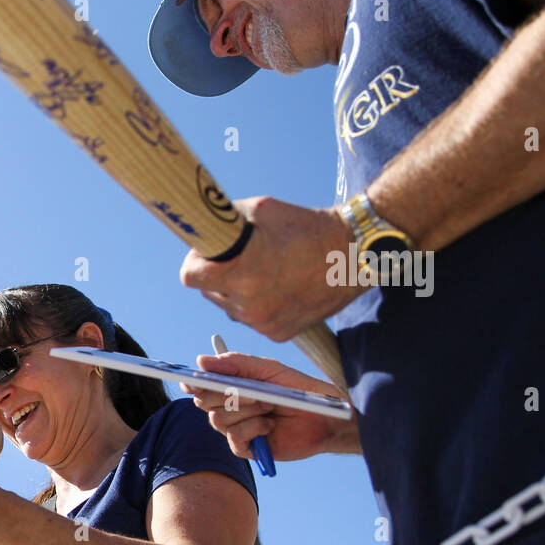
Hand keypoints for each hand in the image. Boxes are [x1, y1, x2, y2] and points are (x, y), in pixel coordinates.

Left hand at [180, 196, 361, 340]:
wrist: (354, 254)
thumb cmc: (307, 227)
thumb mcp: (262, 210)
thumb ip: (226, 221)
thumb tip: (203, 226)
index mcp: (240, 273)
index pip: (190, 277)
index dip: (196, 262)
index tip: (206, 254)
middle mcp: (248, 304)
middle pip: (209, 292)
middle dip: (218, 275)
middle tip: (241, 258)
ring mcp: (262, 322)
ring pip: (230, 307)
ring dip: (238, 292)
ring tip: (266, 271)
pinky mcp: (278, 333)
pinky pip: (253, 319)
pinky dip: (259, 305)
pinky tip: (279, 287)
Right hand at [182, 351, 360, 460]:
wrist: (325, 416)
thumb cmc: (297, 389)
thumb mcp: (267, 370)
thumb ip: (235, 363)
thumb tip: (201, 361)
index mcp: (232, 387)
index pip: (202, 386)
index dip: (193, 384)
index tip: (190, 381)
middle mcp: (230, 408)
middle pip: (205, 402)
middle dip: (226, 395)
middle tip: (252, 392)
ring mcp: (237, 428)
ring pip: (219, 419)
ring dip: (246, 410)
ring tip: (269, 407)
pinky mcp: (246, 448)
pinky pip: (234, 437)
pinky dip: (252, 428)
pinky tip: (270, 425)